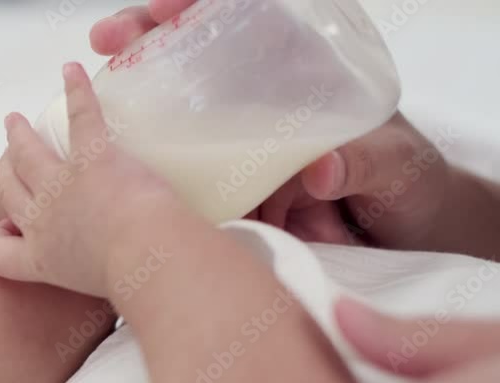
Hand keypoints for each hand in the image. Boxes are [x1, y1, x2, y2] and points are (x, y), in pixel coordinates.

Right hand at [0, 63, 170, 296]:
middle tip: (9, 155)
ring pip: (27, 153)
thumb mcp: (99, 296)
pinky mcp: (90, 156)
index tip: (6, 229)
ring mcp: (61, 183)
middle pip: (9, 189)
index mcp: (40, 257)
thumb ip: (99, 284)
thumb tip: (128, 284)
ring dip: (20, 134)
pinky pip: (79, 116)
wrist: (144, 255)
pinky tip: (71, 71)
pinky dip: (75, 90)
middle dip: (5, 170)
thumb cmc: (133, 284)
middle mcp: (41, 218)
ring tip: (16, 120)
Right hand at [91, 3, 499, 255]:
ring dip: (131, 92)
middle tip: (109, 38)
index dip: (197, 5)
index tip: (166, 7)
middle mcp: (262, 95)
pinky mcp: (227, 181)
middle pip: (192, 50)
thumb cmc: (408, 184)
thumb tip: (322, 170)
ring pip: (174, 104)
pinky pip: (179, 164)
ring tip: (95, 90)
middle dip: (145, 35)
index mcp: (306, 69)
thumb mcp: (396, 166)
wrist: (401, 237)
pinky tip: (112, 154)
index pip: (244, 16)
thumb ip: (366, 162)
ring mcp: (239, 136)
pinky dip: (144, 159)